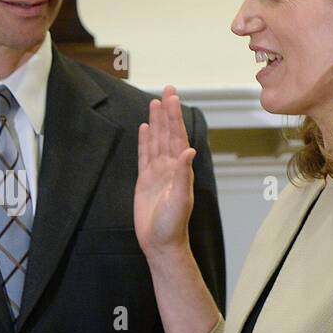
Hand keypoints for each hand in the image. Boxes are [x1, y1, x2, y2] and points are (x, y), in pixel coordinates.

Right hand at [134, 85, 195, 257]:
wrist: (160, 242)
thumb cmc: (172, 225)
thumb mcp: (180, 200)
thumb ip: (183, 175)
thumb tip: (188, 150)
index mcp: (179, 169)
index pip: (177, 136)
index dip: (174, 117)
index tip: (172, 98)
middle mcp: (170, 167)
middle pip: (167, 133)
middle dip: (167, 112)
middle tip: (167, 90)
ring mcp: (157, 173)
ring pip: (156, 141)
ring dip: (156, 122)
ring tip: (155, 103)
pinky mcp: (145, 181)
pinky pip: (144, 155)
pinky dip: (145, 141)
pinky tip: (145, 128)